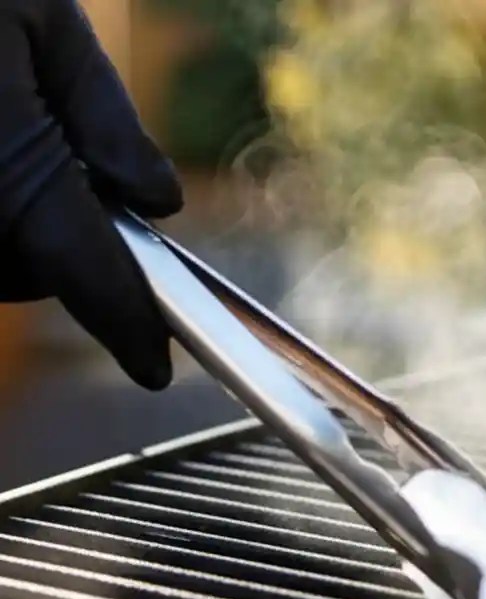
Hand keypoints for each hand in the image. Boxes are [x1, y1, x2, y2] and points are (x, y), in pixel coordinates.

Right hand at [0, 0, 182, 388]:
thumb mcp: (40, 15)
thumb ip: (101, 115)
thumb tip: (157, 202)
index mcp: (2, 164)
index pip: (83, 270)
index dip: (127, 324)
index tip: (153, 363)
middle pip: (18, 275)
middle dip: (57, 243)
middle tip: (65, 166)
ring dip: (7, 227)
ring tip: (4, 132)